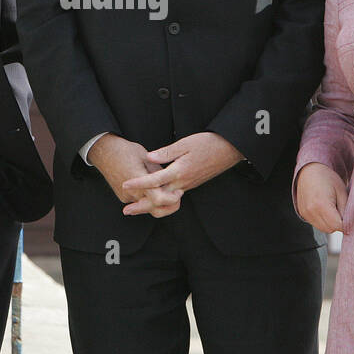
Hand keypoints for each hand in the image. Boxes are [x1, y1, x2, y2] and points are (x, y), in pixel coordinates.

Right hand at [88, 134, 182, 218]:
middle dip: (169, 207)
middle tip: (177, 197)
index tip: (179, 192)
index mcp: (139, 180)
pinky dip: (149, 200)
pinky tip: (154, 191)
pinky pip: (139, 203)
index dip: (172, 198)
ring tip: (168, 193)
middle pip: (155, 209)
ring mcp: (126, 197)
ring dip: (159, 204)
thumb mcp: (146, 157)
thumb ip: (158, 171)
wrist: (104, 152)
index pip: (159, 199)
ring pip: (148, 208)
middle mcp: (132, 192)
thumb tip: (169, 180)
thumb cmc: (125, 151)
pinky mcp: (123, 197)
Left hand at [122, 132, 242, 198]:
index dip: (138, 183)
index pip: (154, 180)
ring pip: (166, 200)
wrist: (229, 150)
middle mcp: (183, 182)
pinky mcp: (191, 184)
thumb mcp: (185, 143)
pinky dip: (161, 201)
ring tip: (136, 208)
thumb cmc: (208, 143)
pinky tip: (154, 198)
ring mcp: (188, 185)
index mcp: (179, 171)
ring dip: (150, 205)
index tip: (125, 185)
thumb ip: (166, 152)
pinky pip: (173, 197)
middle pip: (158, 198)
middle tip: (126, 210)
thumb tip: (148, 158)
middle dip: (141, 205)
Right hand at [294, 163, 348, 234]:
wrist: (310, 171)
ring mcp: (305, 213)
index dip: (347, 223)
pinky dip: (323, 221)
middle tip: (342, 211)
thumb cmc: (327, 178)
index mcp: (322, 204)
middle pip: (331, 229)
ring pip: (324, 229)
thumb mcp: (342, 192)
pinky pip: (317, 224)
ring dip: (331, 223)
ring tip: (332, 209)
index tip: (350, 217)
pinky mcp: (303, 214)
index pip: (338, 225)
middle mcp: (311, 211)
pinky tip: (325, 209)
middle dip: (339, 223)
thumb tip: (350, 224)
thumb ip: (347, 210)